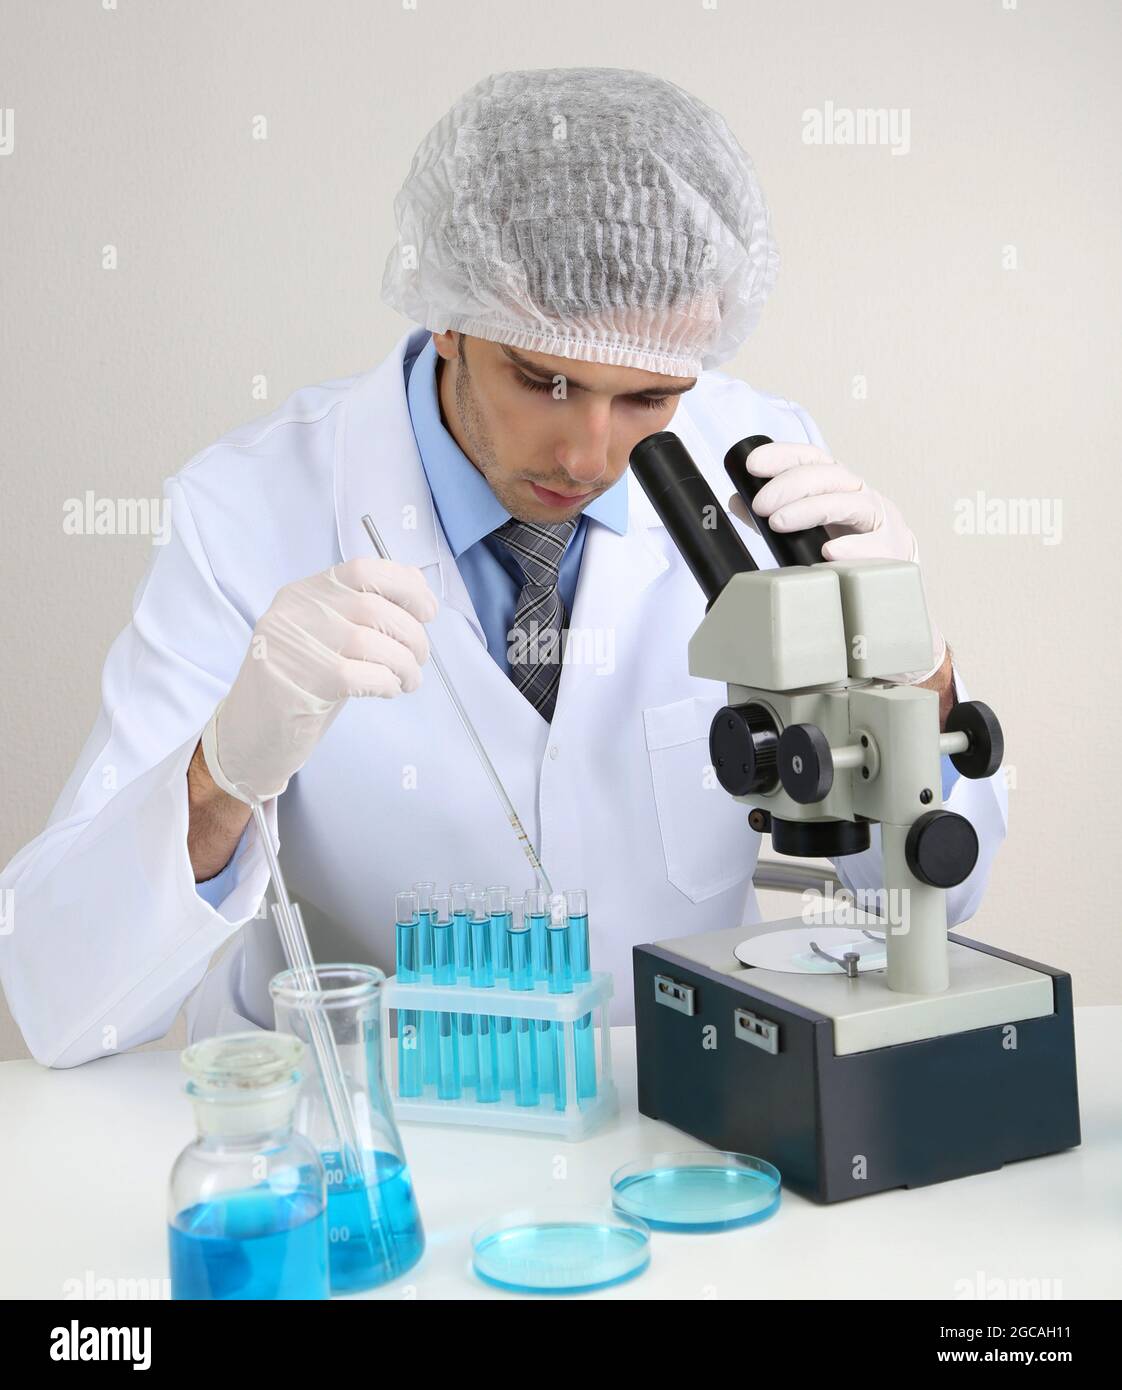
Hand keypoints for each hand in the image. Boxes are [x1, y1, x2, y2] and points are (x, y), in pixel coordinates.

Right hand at [201, 558, 437, 803]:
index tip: (428, 610)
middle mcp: (294, 612)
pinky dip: (386, 683)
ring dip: (404, 664)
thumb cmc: (301, 684)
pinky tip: (387, 690)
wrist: (252, 736)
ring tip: (408, 680)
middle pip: (374, 608)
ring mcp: (293, 646)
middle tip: (419, 658)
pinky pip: (362, 676)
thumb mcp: (329, 637)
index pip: (363, 569)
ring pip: (372, 642)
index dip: (406, 586)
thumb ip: (364, 611)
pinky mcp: (300, 682)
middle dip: (412, 634)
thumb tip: (418, 592)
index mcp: (303, 592)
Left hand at [728, 441, 943, 679]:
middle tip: (760, 506)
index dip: (782, 455)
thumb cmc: (846, 538)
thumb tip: (738, 501)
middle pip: (828, 476)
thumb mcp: (811, 519)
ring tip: (779, 524)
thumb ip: (775, 510)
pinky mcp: (890, 549)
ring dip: (811, 510)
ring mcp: (878, 519)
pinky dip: (852, 548)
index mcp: (838, 482)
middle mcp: (859, 493)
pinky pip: (873, 545)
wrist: (894, 564)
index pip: (811, 457)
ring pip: (849, 503)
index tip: (753, 465)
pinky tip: (828, 553)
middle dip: (789, 487)